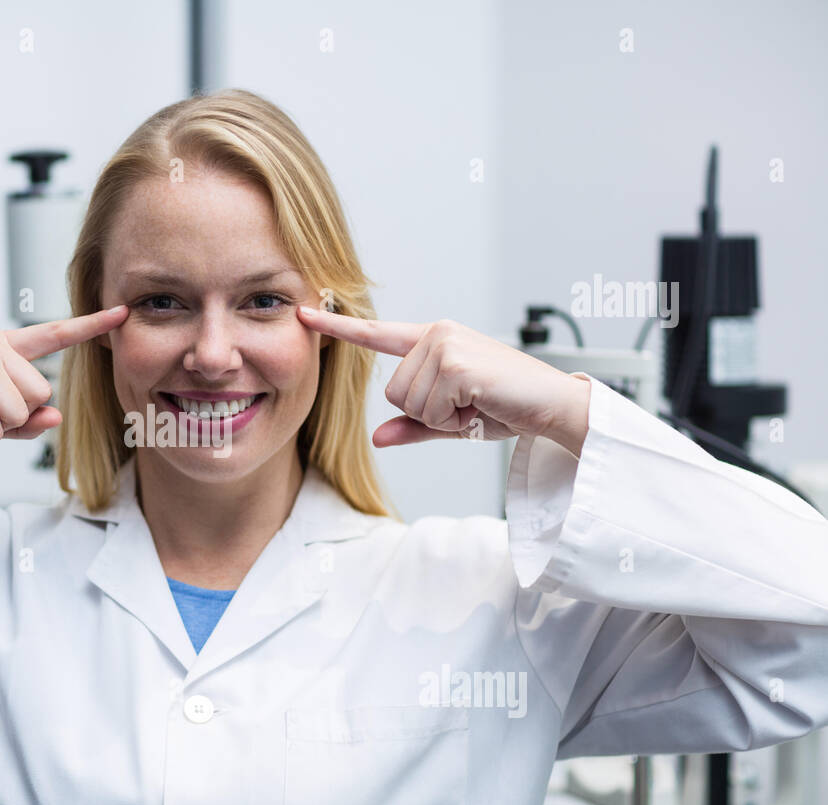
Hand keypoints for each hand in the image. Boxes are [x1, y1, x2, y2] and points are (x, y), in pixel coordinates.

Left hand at [296, 308, 590, 456]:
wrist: (553, 406)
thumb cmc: (507, 406)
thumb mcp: (453, 420)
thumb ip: (413, 426)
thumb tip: (377, 437)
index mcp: (432, 340)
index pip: (376, 334)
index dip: (337, 327)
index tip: (303, 315)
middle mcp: (436, 333)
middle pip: (393, 392)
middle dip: (428, 411)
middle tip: (468, 405)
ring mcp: (446, 344)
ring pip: (408, 402)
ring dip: (442, 415)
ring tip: (476, 403)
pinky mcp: (456, 362)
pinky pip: (429, 408)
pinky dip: (454, 418)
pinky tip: (481, 405)